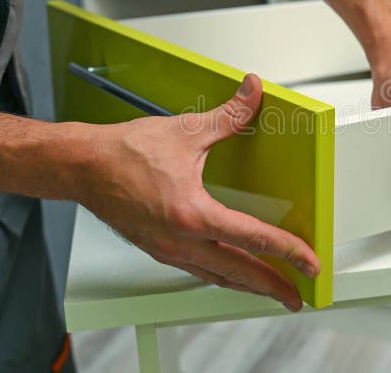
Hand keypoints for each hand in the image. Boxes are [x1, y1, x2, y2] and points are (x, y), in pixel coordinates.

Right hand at [78, 74, 318, 311]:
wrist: (81, 166)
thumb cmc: (124, 152)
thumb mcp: (185, 132)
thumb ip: (228, 116)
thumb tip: (253, 93)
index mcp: (191, 215)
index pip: (253, 239)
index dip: (288, 252)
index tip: (309, 263)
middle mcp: (180, 241)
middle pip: (239, 273)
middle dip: (273, 287)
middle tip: (298, 297)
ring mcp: (167, 250)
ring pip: (218, 278)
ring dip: (248, 286)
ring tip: (271, 291)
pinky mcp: (158, 249)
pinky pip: (198, 271)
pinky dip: (222, 276)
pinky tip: (230, 272)